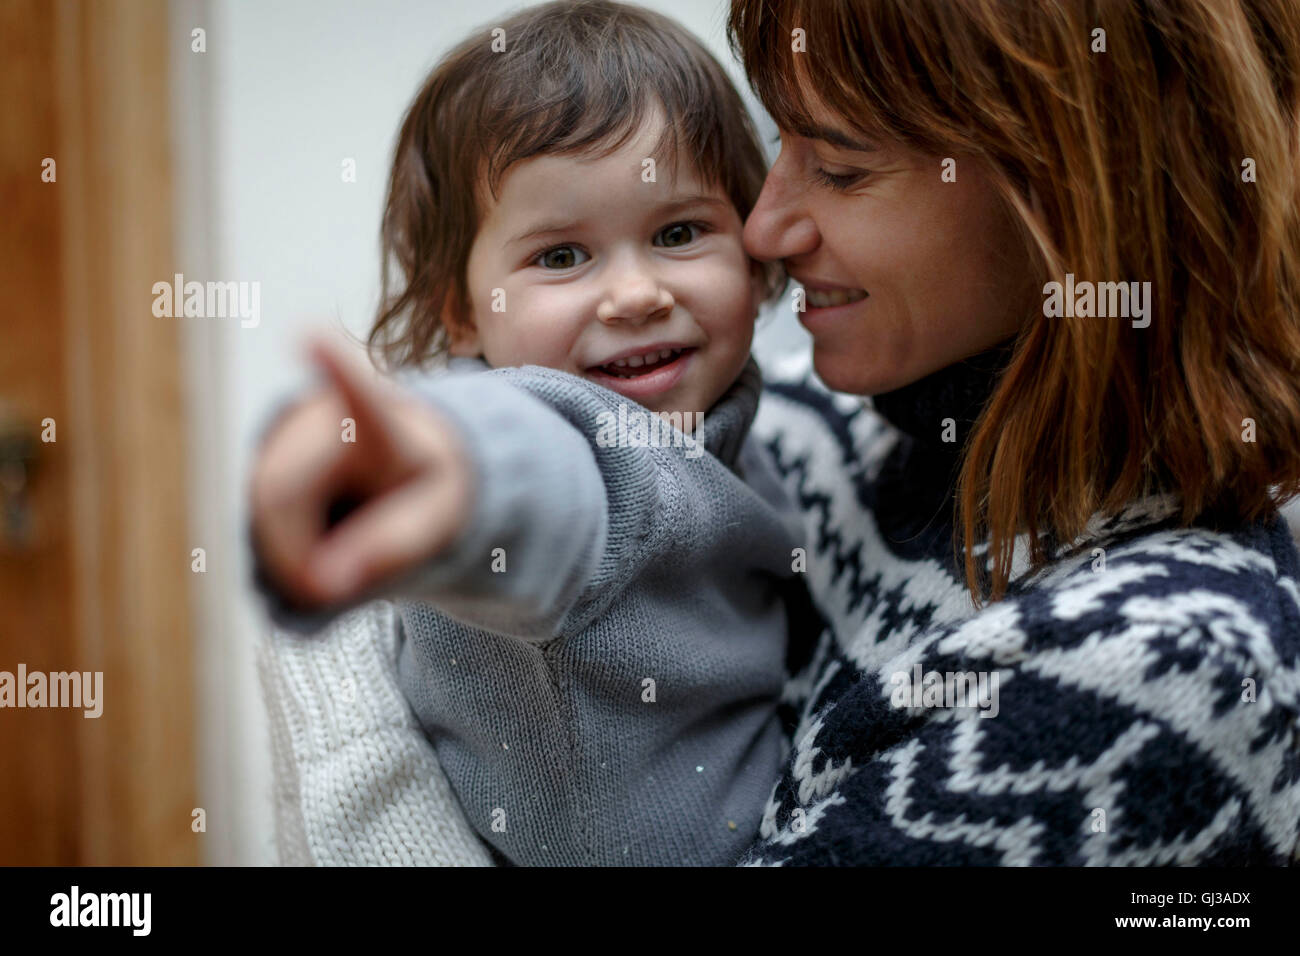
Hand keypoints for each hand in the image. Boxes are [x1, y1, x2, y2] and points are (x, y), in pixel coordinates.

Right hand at [249, 339, 473, 608]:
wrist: (410, 460)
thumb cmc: (428, 487)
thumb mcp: (435, 521)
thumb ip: (391, 550)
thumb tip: (322, 586)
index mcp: (384, 425)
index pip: (360, 400)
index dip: (336, 371)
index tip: (312, 336)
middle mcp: (326, 412)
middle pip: (277, 491)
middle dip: (292, 553)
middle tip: (325, 593)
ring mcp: (288, 425)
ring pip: (256, 503)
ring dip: (286, 552)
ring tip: (333, 558)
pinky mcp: (265, 445)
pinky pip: (252, 507)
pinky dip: (277, 542)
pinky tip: (310, 537)